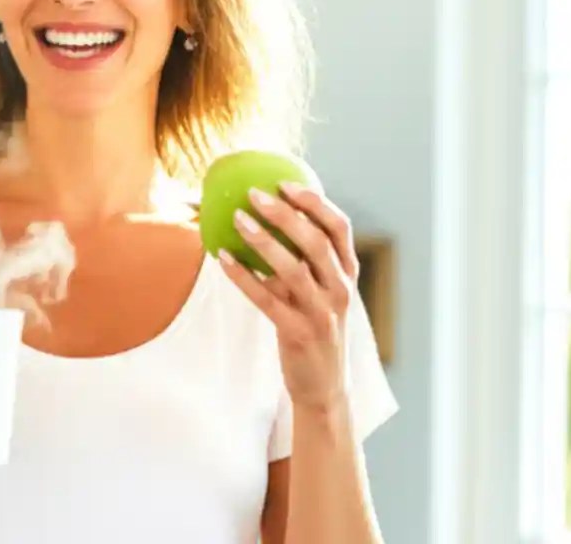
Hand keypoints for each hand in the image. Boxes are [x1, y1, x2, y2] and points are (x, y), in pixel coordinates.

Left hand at [217, 182, 357, 412]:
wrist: (324, 388)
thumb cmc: (314, 329)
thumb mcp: (320, 294)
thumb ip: (304, 263)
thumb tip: (264, 223)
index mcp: (348, 275)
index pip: (340, 229)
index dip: (315, 202)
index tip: (286, 183)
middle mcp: (340, 290)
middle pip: (315, 242)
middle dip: (285, 213)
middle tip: (254, 194)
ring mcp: (321, 313)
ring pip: (292, 268)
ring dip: (262, 240)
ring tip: (237, 218)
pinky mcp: (299, 333)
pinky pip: (266, 299)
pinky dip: (243, 276)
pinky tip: (222, 257)